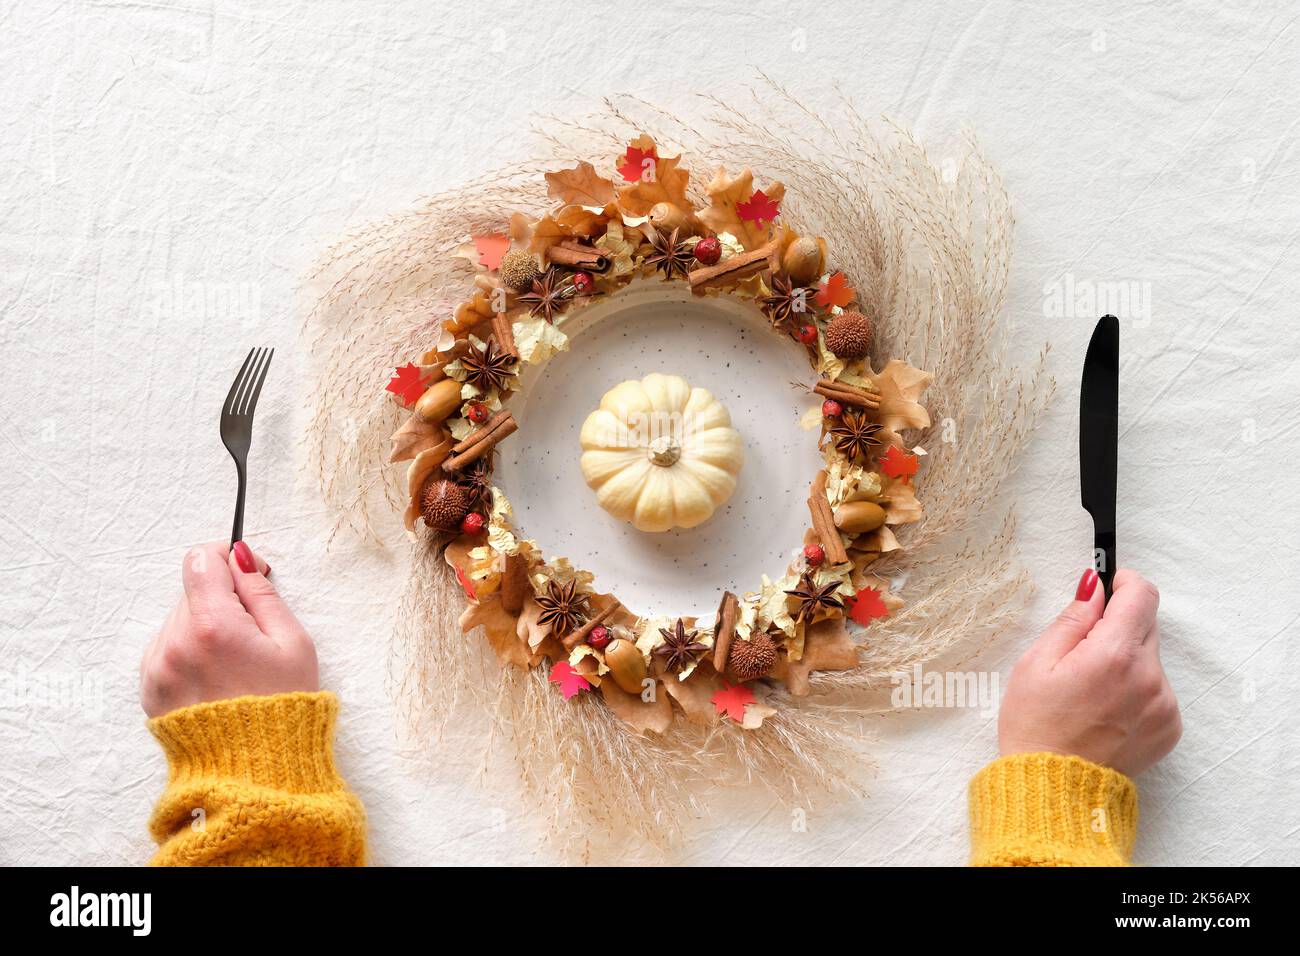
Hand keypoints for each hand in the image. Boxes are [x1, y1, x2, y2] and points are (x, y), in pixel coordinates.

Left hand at [141, 541, 318, 717]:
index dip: (226, 557)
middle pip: (192, 591)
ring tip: (234, 660)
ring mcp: (158, 667)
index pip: (200, 561)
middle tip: (252, 631)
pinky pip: (166, 648)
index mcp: (213, 626)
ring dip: (204, 625)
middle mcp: (175, 643)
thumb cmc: (282, 707)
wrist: (254, 769)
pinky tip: (216, 674)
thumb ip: (261, 593)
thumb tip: (240, 559)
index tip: (247, 572)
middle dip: (221, 599)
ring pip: (178, 619)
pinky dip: (189, 651)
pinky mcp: (150, 687)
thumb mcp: (292, 642)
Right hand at [997, 568, 1180, 777]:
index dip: (1123, 582)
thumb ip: (1073, 618)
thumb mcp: (1037, 662)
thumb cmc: (1036, 725)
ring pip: (1150, 658)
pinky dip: (1136, 689)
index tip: (1108, 586)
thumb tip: (1095, 585)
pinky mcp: (1170, 726)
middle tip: (1081, 650)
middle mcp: (1149, 677)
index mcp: (1114, 655)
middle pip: (1146, 625)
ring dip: (1126, 660)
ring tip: (1091, 688)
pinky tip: (1106, 708)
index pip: (1141, 595)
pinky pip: (1157, 689)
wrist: (1054, 788)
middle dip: (1117, 626)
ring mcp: (1164, 704)